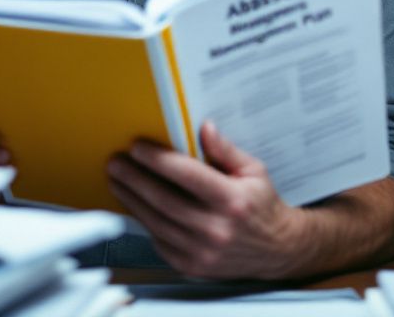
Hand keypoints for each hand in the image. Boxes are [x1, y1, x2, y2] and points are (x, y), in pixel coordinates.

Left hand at [106, 120, 303, 278]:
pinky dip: (143, 221)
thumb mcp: (253, 171)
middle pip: (163, 199)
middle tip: (116, 162)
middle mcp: (216, 228)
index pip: (187, 175)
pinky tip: (134, 204)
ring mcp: (202, 251)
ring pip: (155, 221)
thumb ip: (225, 150)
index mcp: (232, 200)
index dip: (158, 159)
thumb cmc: (262, 206)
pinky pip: (159, 240)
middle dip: (134, 178)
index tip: (137, 146)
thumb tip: (204, 128)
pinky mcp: (191, 266)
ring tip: (117, 181)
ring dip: (131, 199)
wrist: (276, 250)